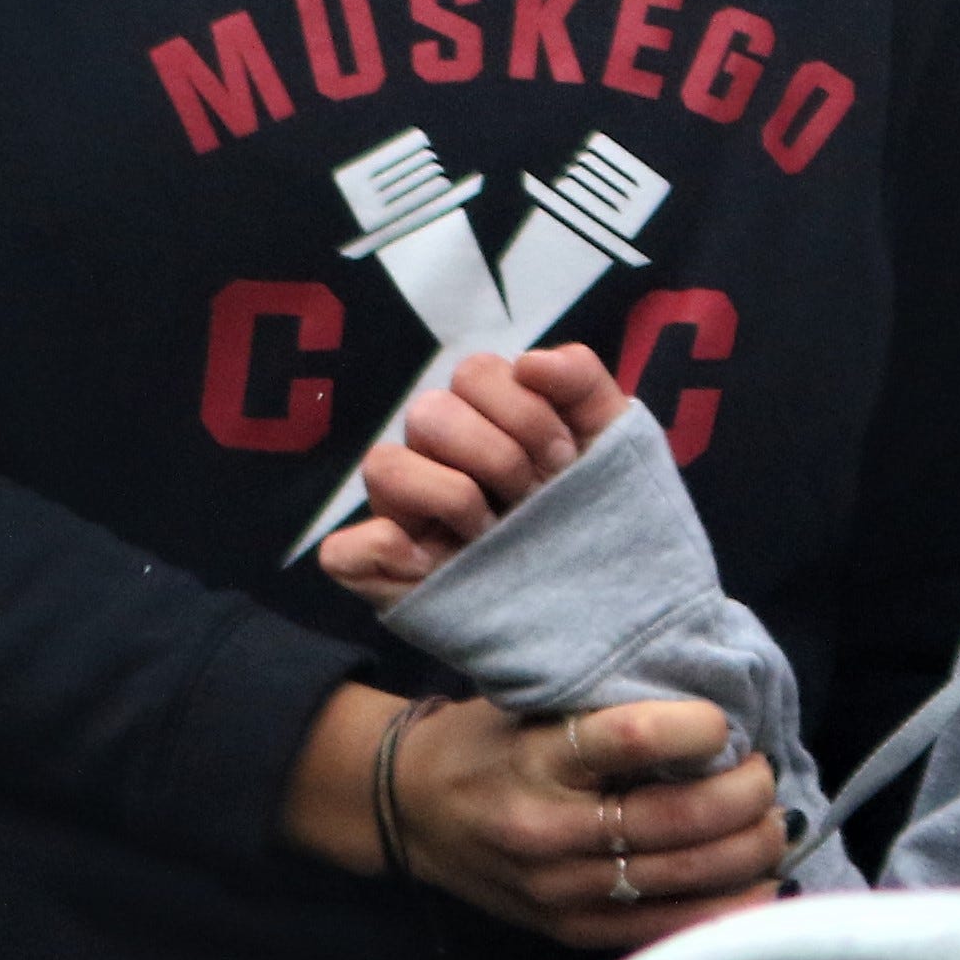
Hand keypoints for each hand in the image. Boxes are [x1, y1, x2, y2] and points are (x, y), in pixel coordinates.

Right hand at [279, 687, 782, 950]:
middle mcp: (548, 829)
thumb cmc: (492, 742)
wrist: (413, 811)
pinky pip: (663, 929)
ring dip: (750, 850)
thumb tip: (720, 699)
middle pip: (677, 817)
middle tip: (766, 774)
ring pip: (683, 876)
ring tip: (774, 823)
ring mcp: (560, 889)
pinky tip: (765, 887)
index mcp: (540, 758)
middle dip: (747, 795)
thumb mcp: (535, 701)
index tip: (725, 721)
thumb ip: (612, 704)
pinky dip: (725, 912)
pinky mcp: (571, 929)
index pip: (633, 737)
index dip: (699, 728)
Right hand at [319, 346, 630, 603]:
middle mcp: (435, 459)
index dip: (526, 412)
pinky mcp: (383, 575)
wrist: (618, 597)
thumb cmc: (601, 510)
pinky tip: (437, 564)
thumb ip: (581, 381)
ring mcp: (404, 517)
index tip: (568, 460)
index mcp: (483, 420)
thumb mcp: (610, 439)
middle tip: (536, 496)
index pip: (475, 373)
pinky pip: (341, 552)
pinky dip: (382, 551)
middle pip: (429, 413)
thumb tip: (531, 363)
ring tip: (497, 532)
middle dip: (499, 456)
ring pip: (383, 465)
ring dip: (454, 497)